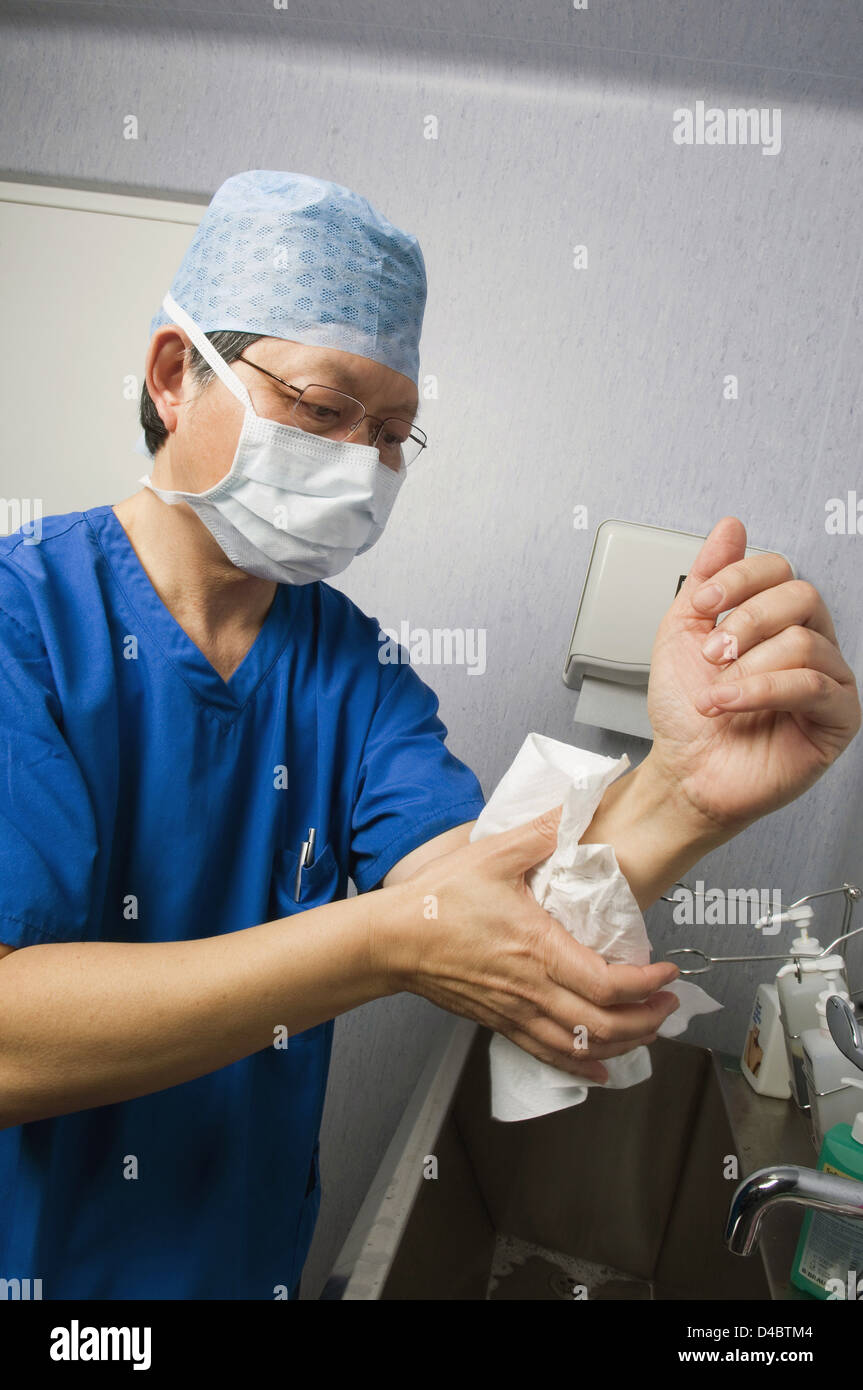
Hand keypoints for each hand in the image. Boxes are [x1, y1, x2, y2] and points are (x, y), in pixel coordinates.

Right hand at [380, 807, 681, 1081]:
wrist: (393, 939)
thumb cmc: (439, 900)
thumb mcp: (494, 853)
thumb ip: (542, 831)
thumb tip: (578, 807)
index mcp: (538, 949)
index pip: (608, 984)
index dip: (647, 985)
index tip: (668, 973)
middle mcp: (531, 990)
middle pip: (603, 1027)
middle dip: (647, 1020)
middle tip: (669, 1004)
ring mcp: (515, 1012)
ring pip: (580, 1048)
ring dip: (622, 1044)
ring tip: (647, 1029)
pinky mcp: (500, 1022)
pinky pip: (548, 1055)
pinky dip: (580, 1067)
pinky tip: (598, 1069)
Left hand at [645, 516, 860, 834]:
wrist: (683, 772)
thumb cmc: (686, 712)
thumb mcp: (682, 632)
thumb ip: (707, 579)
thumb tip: (731, 527)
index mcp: (777, 621)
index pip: (780, 570)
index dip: (740, 579)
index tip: (704, 605)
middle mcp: (809, 644)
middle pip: (800, 596)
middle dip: (745, 623)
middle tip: (712, 654)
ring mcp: (828, 681)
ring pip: (803, 641)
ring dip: (746, 667)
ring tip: (715, 692)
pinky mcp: (838, 719)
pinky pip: (814, 686)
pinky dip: (762, 691)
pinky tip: (729, 703)